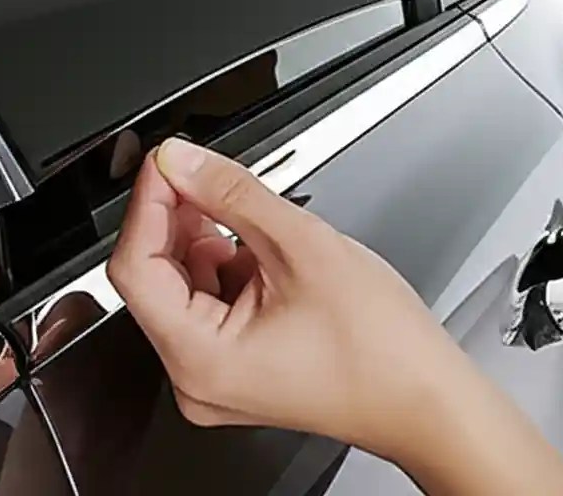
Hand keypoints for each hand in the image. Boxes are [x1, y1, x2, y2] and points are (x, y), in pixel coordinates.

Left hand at [106, 138, 466, 460]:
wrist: (427, 399)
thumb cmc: (382, 349)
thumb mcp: (303, 246)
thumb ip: (231, 194)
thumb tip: (181, 161)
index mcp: (199, 359)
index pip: (135, 268)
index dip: (148, 205)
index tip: (167, 163)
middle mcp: (195, 379)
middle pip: (154, 277)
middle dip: (178, 219)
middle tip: (206, 174)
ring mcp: (213, 379)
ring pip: (182, 287)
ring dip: (205, 240)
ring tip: (251, 219)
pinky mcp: (234, 370)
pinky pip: (208, 306)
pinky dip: (226, 268)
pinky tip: (262, 251)